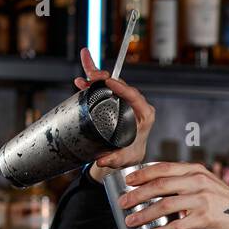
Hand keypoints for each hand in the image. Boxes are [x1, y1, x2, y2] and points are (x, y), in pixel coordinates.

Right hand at [72, 47, 155, 182]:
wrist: (127, 153)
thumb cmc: (131, 152)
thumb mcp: (125, 158)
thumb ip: (115, 159)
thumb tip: (103, 160)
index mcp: (144, 114)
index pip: (135, 96)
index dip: (122, 87)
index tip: (109, 82)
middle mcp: (136, 104)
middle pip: (121, 86)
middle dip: (105, 79)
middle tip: (92, 77)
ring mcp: (125, 99)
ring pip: (112, 83)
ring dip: (97, 77)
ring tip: (84, 77)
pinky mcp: (115, 98)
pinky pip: (104, 84)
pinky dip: (94, 77)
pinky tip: (85, 67)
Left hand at [118, 161, 228, 228]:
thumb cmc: (225, 202)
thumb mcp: (207, 184)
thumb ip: (186, 184)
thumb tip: (159, 193)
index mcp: (196, 170)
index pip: (163, 168)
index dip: (142, 174)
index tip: (127, 181)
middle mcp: (198, 181)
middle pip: (160, 185)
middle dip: (137, 195)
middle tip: (123, 203)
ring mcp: (202, 199)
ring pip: (165, 205)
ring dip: (144, 214)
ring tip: (130, 221)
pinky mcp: (206, 218)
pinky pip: (177, 226)